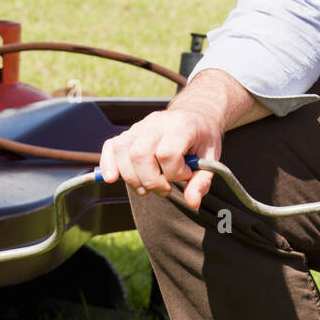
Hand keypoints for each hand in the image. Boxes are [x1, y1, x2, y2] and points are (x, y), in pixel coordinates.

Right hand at [98, 108, 222, 207]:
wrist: (195, 117)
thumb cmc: (202, 140)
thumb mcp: (211, 158)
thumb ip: (202, 181)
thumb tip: (192, 202)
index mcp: (182, 126)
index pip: (167, 153)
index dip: (174, 173)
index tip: (185, 176)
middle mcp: (158, 122)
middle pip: (140, 153)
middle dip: (150, 180)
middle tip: (165, 188)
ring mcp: (141, 125)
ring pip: (123, 150)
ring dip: (131, 177)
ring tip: (147, 187)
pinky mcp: (130, 132)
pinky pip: (111, 145)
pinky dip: (108, 163)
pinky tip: (112, 178)